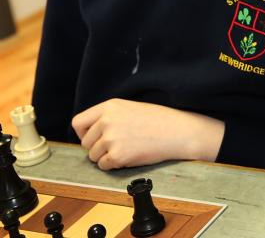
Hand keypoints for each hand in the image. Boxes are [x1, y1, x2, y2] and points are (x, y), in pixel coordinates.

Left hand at [71, 99, 224, 169]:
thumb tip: (89, 134)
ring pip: (93, 156)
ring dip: (106, 157)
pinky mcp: (118, 156)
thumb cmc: (158, 120)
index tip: (93, 138)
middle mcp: (107, 121)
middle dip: (97, 147)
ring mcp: (111, 139)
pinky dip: (114, 165)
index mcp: (109, 107)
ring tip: (126, 150)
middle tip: (116, 146)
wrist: (177, 132)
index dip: (84, 133)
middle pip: (85, 142)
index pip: (78, 122)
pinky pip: (104, 166)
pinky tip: (129, 157)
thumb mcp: (130, 108)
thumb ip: (108, 117)